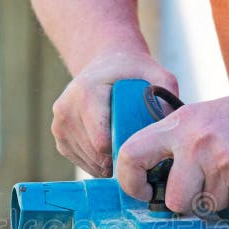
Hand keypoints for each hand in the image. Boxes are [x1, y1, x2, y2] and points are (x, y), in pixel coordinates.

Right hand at [51, 51, 177, 176]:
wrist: (104, 64)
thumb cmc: (131, 71)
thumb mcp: (154, 72)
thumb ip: (166, 91)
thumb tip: (169, 124)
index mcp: (86, 94)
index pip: (101, 141)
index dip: (124, 152)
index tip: (140, 149)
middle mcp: (66, 109)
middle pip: (95, 155)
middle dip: (118, 160)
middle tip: (139, 154)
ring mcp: (59, 124)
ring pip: (88, 161)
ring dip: (109, 164)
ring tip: (127, 151)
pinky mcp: (58, 135)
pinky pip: (80, 161)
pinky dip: (98, 163)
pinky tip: (112, 151)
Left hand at [116, 85, 228, 212]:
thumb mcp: (206, 116)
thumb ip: (178, 143)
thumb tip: (152, 182)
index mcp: (181, 123)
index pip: (132, 154)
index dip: (130, 181)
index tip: (142, 191)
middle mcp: (198, 142)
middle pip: (175, 200)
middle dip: (191, 202)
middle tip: (208, 186)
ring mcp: (224, 162)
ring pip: (208, 207)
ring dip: (223, 198)